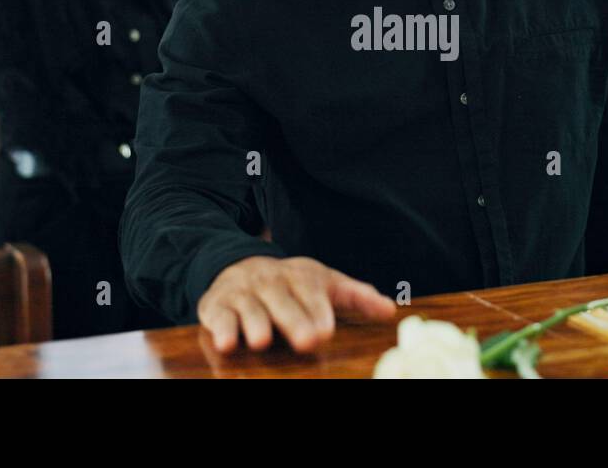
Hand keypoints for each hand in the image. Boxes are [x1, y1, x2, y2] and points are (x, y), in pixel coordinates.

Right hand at [199, 256, 396, 353]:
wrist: (240, 265)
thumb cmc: (292, 284)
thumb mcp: (325, 283)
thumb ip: (356, 296)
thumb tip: (391, 310)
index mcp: (299, 276)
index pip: (310, 292)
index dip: (317, 310)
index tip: (326, 330)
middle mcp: (270, 282)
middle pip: (282, 300)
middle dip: (293, 320)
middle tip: (307, 341)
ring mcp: (242, 293)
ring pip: (249, 308)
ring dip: (255, 323)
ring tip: (263, 341)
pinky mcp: (217, 306)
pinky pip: (219, 316)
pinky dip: (221, 328)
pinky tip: (227, 343)